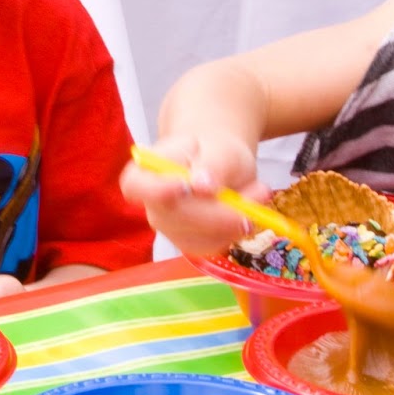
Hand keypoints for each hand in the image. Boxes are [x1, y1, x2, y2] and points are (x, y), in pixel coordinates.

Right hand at [119, 134, 269, 255]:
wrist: (220, 164)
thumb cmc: (215, 151)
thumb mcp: (221, 148)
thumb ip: (213, 164)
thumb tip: (202, 186)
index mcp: (145, 173)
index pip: (135, 186)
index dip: (156, 190)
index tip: (185, 185)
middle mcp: (151, 205)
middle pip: (172, 218)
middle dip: (217, 212)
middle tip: (258, 192)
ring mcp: (170, 228)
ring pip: (196, 237)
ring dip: (234, 221)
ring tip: (259, 191)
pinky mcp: (191, 243)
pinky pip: (212, 246)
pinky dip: (237, 231)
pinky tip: (248, 211)